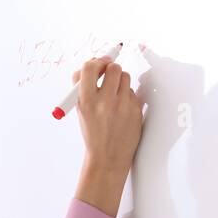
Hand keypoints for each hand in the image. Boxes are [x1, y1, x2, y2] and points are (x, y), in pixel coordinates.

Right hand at [72, 54, 143, 174]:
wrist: (108, 156)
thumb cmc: (93, 131)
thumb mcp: (81, 109)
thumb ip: (84, 86)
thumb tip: (94, 61)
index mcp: (87, 101)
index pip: (89, 68)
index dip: (95, 62)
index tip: (99, 64)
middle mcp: (105, 102)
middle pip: (113, 68)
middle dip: (111, 69)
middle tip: (109, 75)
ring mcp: (123, 106)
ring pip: (126, 77)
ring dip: (120, 82)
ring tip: (115, 96)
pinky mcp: (136, 110)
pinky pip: (134, 92)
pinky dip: (128, 97)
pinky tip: (122, 110)